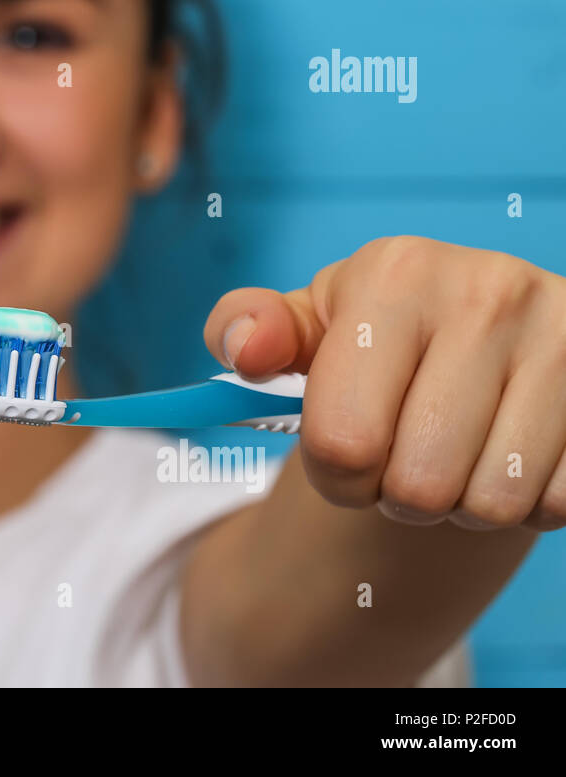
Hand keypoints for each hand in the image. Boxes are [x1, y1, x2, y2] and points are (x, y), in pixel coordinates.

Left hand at [203, 235, 565, 531]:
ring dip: (464, 504)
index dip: (334, 475)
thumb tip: (245, 350)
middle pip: (419, 486)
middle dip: (398, 495)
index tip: (344, 452)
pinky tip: (513, 451)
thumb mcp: (307, 326)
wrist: (480, 334)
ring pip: (495, 503)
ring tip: (456, 453)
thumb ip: (248, 330)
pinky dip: (529, 502)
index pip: (342, 441)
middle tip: (404, 456)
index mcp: (396, 274)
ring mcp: (564, 336)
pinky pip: (559, 502)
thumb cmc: (375, 339)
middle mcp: (487, 291)